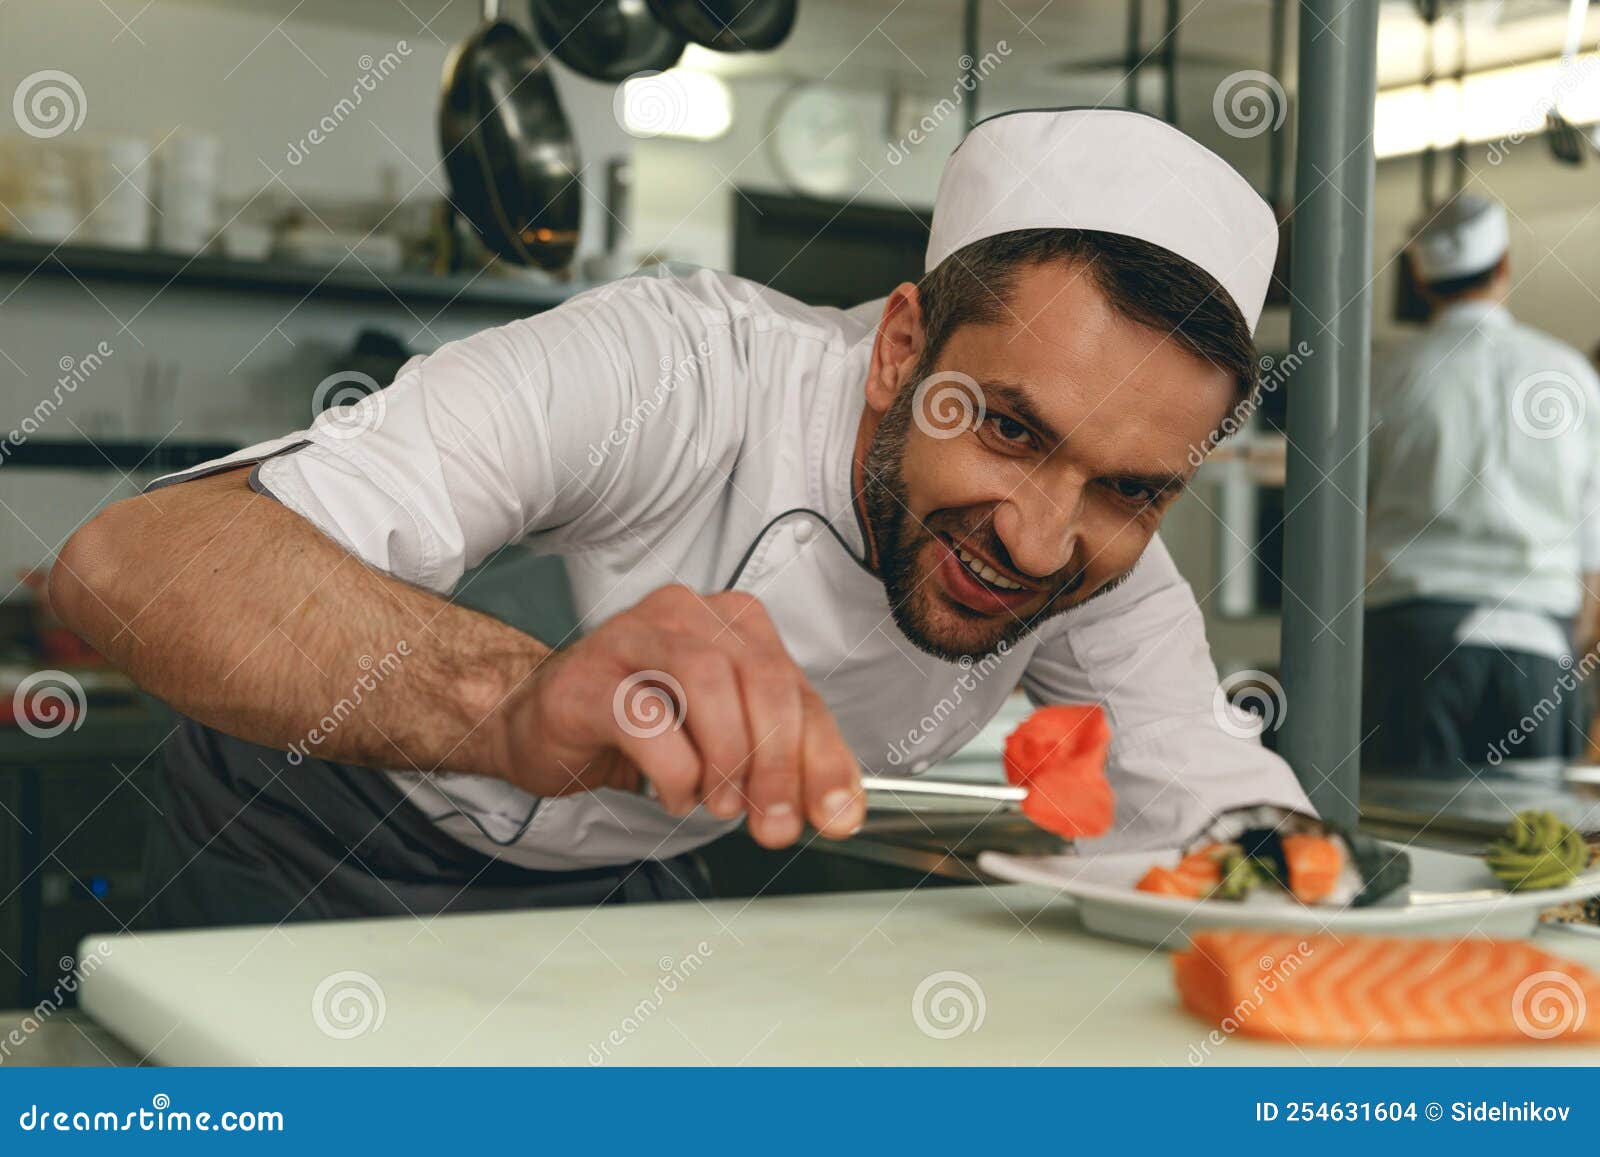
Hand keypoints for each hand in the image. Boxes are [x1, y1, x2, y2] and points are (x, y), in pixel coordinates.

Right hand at [493, 585, 863, 846]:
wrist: (538, 723)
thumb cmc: (637, 724)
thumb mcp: (726, 742)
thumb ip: (783, 768)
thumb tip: (836, 810)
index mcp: (734, 622)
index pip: (799, 689)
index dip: (823, 758)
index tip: (837, 815)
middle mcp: (688, 615)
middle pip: (761, 678)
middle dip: (779, 762)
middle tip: (774, 822)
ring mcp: (633, 638)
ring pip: (708, 683)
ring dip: (727, 758)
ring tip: (719, 803)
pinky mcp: (588, 678)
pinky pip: (645, 719)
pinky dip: (674, 770)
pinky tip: (674, 793)